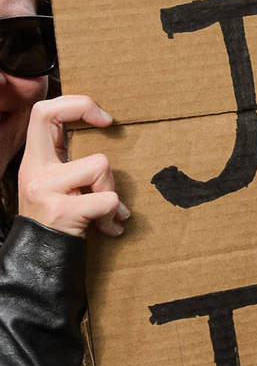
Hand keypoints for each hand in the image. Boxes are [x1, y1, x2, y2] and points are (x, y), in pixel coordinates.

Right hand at [17, 95, 129, 237]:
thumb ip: (74, 164)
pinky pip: (107, 200)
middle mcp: (34, 170)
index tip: (103, 118)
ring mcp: (44, 188)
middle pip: (48, 116)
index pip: (42, 113)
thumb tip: (110, 138)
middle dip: (84, 109)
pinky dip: (114, 215)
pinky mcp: (61, 210)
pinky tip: (107, 228)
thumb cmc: (60, 223)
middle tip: (108, 123)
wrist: (40, 261)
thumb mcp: (59, 187)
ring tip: (106, 212)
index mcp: (35, 162)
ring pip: (99, 165)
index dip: (74, 104)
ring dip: (111, 190)